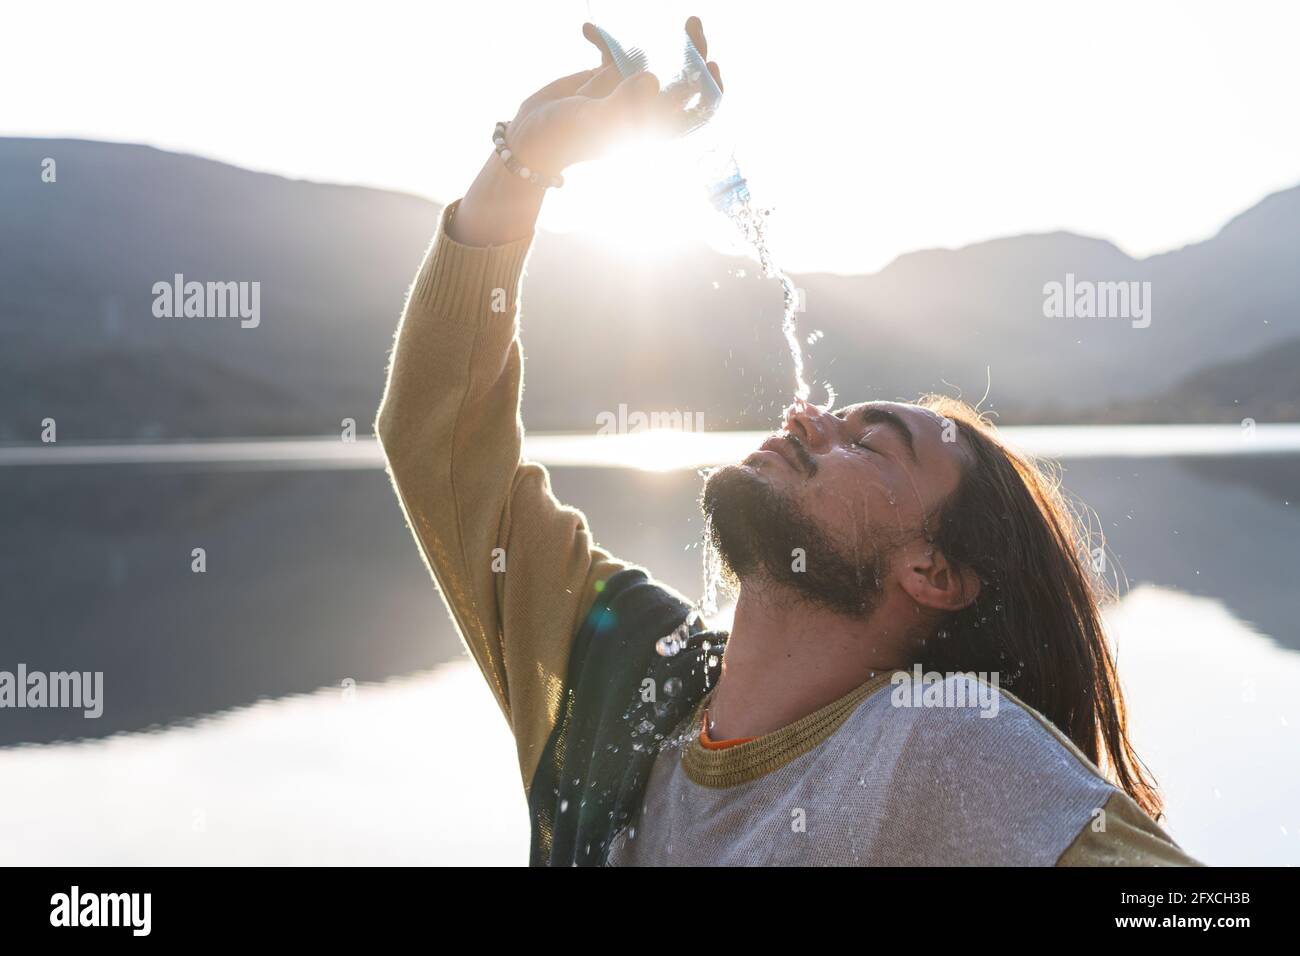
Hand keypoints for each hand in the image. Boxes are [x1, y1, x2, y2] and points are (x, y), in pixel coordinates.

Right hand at [449, 16, 722, 246]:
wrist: (529, 138)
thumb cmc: (562, 140)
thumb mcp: (592, 123)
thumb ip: (622, 104)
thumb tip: (652, 79)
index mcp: (651, 129)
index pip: (693, 110)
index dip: (709, 89)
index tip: (711, 64)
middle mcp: (644, 109)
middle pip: (681, 79)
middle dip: (692, 52)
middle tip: (693, 24)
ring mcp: (626, 92)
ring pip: (654, 61)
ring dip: (658, 39)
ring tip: (668, 19)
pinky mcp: (605, 79)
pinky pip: (615, 53)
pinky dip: (604, 40)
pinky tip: (586, 33)